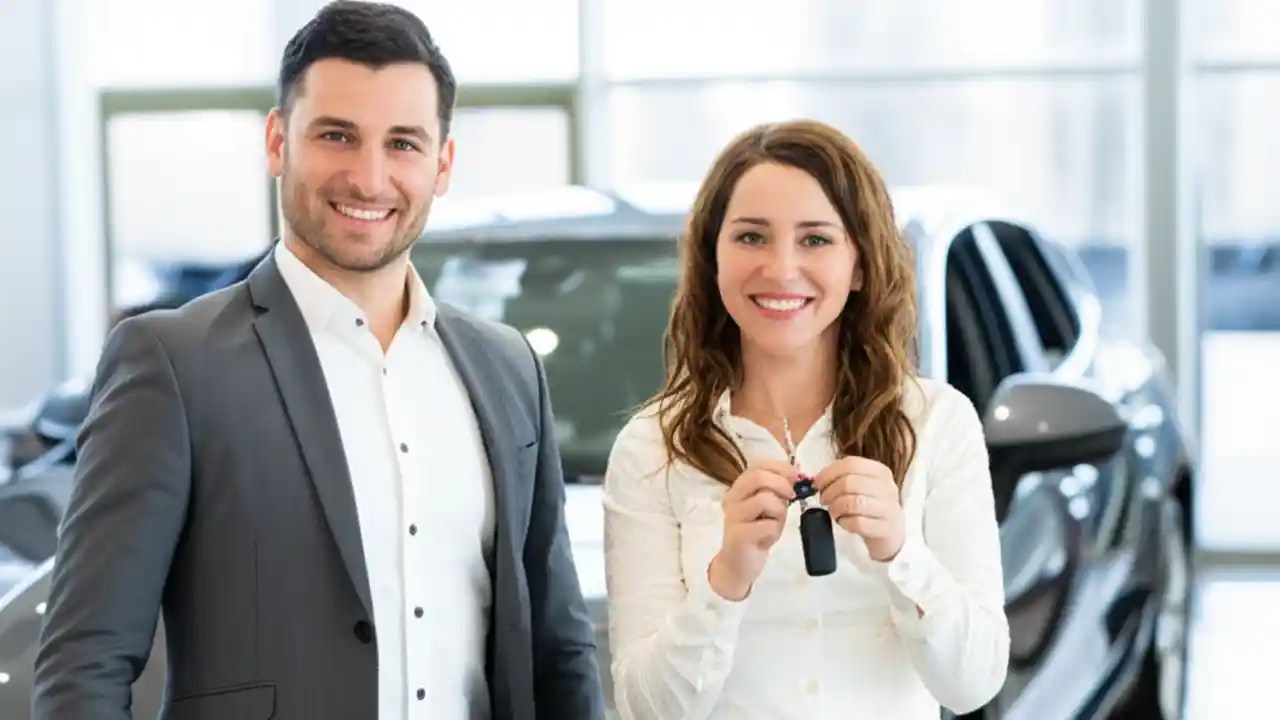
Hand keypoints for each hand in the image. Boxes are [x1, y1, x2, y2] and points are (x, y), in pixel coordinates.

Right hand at [707, 461, 797, 600]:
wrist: (740, 564)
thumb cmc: (758, 532)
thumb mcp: (770, 506)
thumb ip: (778, 490)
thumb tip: (795, 473)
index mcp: (739, 488)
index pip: (757, 465)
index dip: (780, 467)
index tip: (795, 476)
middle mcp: (732, 498)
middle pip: (757, 477)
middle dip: (781, 485)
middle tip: (791, 497)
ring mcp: (733, 517)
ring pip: (764, 500)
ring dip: (779, 512)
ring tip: (775, 524)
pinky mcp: (738, 535)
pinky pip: (767, 525)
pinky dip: (774, 531)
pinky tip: (767, 540)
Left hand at [814, 457, 904, 561]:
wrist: (891, 534)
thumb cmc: (870, 507)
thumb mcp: (861, 487)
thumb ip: (842, 478)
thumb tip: (818, 480)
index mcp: (880, 472)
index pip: (851, 464)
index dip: (829, 473)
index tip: (817, 484)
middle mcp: (887, 487)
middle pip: (850, 482)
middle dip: (830, 492)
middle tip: (824, 500)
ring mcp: (889, 508)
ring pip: (853, 502)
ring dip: (836, 508)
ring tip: (834, 512)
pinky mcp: (885, 528)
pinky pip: (858, 523)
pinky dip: (845, 523)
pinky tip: (844, 523)